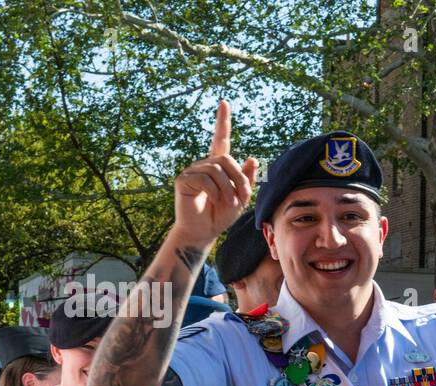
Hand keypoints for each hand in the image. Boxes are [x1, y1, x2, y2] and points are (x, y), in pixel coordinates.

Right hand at [172, 100, 258, 247]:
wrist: (203, 232)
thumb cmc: (220, 215)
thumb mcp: (240, 198)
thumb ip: (246, 179)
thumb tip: (252, 158)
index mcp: (218, 166)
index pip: (220, 139)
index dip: (222, 121)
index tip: (224, 103)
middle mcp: (204, 164)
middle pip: (226, 158)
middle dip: (239, 178)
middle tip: (242, 197)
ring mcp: (192, 170)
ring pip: (217, 169)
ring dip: (228, 188)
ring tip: (229, 202)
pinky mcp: (183, 180)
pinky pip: (204, 179)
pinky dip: (214, 191)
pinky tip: (214, 201)